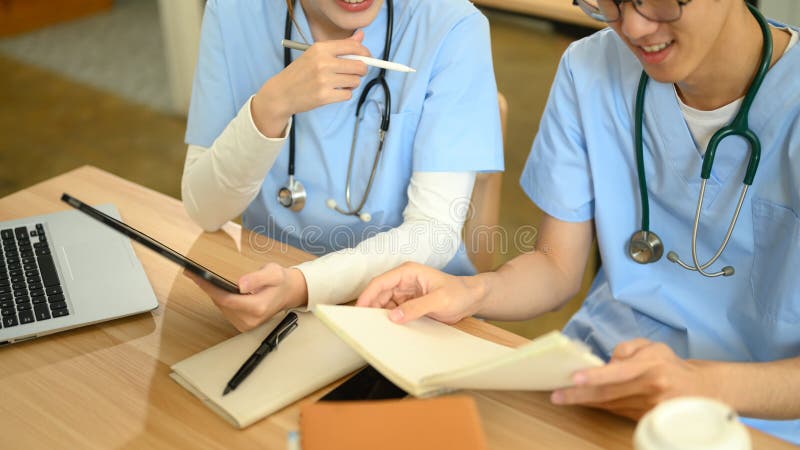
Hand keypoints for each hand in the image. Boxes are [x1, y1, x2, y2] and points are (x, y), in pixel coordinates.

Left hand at [184, 263, 307, 330]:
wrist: (289, 293)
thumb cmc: (281, 281)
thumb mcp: (273, 273)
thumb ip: (257, 278)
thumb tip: (241, 284)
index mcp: (258, 307)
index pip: (227, 299)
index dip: (210, 288)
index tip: (197, 277)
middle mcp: (251, 320)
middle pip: (222, 304)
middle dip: (209, 288)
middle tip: (195, 273)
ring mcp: (247, 324)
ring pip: (222, 307)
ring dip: (214, 294)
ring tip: (203, 279)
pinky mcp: (243, 325)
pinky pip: (226, 311)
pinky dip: (221, 299)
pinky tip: (217, 289)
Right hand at [251, 30, 369, 136]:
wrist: (282, 92)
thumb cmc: (300, 72)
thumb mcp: (316, 54)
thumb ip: (340, 46)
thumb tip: (361, 36)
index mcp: (321, 48)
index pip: (353, 46)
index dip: (365, 53)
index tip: (365, 58)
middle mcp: (323, 63)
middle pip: (359, 66)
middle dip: (361, 70)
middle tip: (353, 73)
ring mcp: (324, 80)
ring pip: (355, 81)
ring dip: (351, 83)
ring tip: (340, 83)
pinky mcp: (325, 96)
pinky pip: (347, 95)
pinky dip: (344, 94)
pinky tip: (334, 92)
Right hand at [356, 262, 485, 323]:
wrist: (472, 299)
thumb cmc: (459, 293)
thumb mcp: (439, 301)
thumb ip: (416, 308)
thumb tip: (394, 316)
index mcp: (408, 272)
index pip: (380, 282)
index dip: (367, 296)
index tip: (359, 310)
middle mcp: (403, 281)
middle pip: (378, 294)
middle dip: (370, 308)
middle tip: (363, 325)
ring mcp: (405, 293)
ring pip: (383, 304)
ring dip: (379, 315)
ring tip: (374, 329)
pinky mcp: (409, 304)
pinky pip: (393, 311)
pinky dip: (388, 320)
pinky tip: (387, 329)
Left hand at [550, 339, 717, 419]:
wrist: (700, 391)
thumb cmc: (671, 365)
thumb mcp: (653, 347)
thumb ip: (628, 348)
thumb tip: (608, 361)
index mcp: (651, 367)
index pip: (618, 372)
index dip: (595, 376)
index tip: (574, 377)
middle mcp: (650, 389)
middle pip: (609, 393)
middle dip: (579, 395)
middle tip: (557, 395)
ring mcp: (649, 408)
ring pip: (610, 405)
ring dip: (585, 402)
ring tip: (563, 397)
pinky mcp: (646, 419)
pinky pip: (617, 412)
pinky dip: (600, 407)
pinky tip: (584, 402)